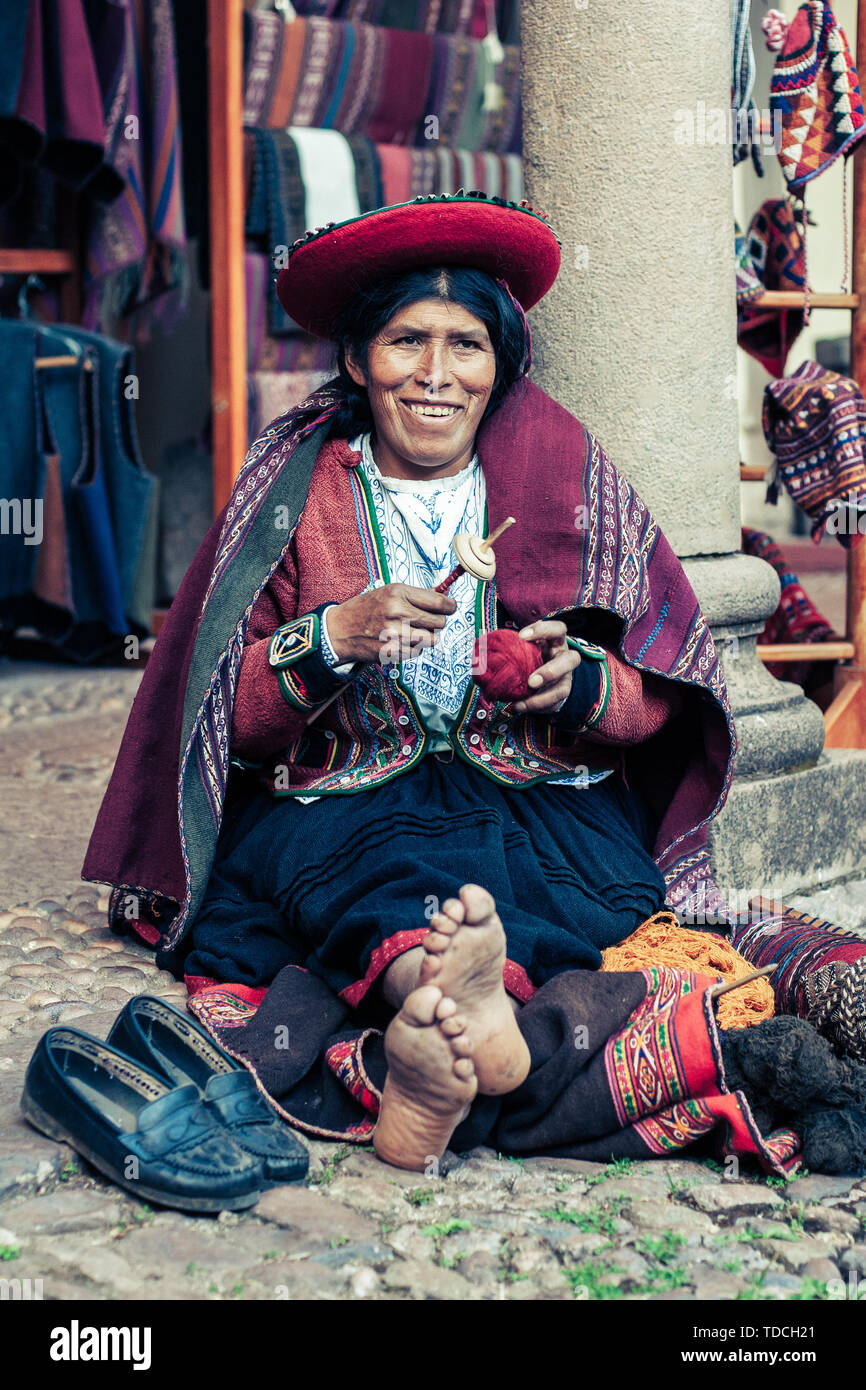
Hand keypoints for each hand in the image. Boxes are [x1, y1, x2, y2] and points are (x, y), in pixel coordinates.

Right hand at [326, 583, 457, 665]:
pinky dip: (413, 648)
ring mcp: (395, 634)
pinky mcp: (392, 652)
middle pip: (439, 622)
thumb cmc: (367, 608)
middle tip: (427, 621)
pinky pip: (418, 652)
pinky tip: (400, 641)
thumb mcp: (389, 592)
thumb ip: (416, 595)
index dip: (450, 606)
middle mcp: (398, 612)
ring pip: (432, 639)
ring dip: (427, 637)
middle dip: (437, 622)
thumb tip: (445, 598)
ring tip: (412, 632)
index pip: (439, 602)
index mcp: (398, 593)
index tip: (450, 608)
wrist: (341, 629)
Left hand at [512, 619, 581, 713]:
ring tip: (521, 704)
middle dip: (551, 672)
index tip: (521, 636)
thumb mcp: (524, 646)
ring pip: (563, 689)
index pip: (558, 629)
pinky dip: (534, 707)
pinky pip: (552, 705)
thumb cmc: (530, 654)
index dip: (543, 630)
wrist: (543, 674)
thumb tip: (481, 649)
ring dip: (542, 698)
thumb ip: (511, 646)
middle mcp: (565, 658)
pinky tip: (518, 707)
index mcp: (556, 641)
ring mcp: (566, 678)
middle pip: (571, 660)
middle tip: (531, 682)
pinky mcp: (561, 694)